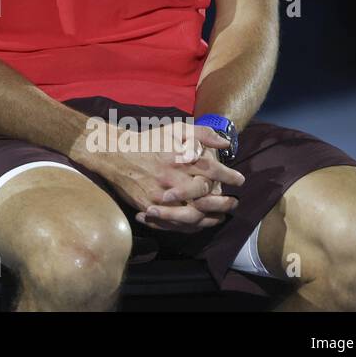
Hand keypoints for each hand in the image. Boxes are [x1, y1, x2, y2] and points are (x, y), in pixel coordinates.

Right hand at [93, 122, 243, 233]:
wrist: (115, 154)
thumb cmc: (148, 141)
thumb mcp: (174, 129)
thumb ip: (201, 133)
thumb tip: (225, 142)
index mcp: (179, 158)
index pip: (212, 169)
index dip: (229, 176)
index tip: (240, 180)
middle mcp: (172, 178)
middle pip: (204, 196)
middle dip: (223, 201)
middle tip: (234, 203)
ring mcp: (160, 195)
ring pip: (191, 214)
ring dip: (210, 218)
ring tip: (220, 217)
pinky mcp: (149, 207)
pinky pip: (173, 223)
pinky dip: (189, 226)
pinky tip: (199, 223)